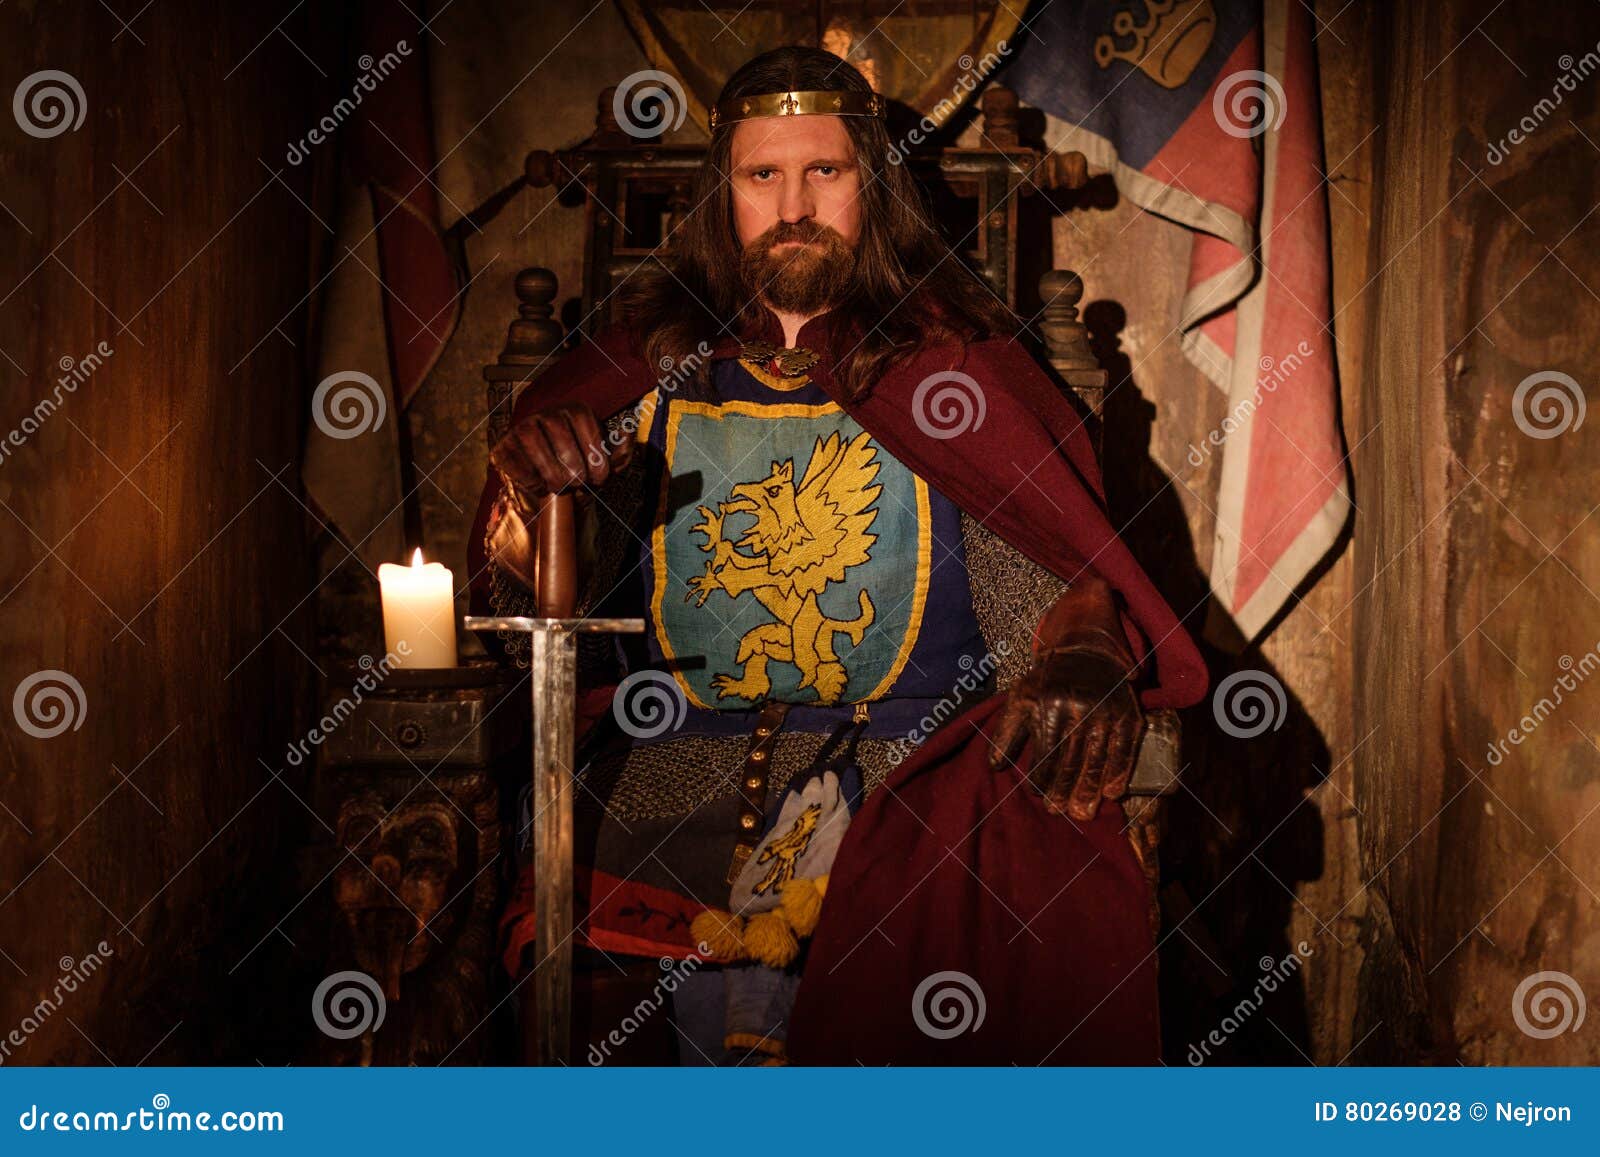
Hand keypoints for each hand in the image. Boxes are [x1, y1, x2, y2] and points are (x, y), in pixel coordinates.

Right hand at [488, 402, 630, 502]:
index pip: (588, 430)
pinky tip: (541, 485)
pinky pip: (518, 467)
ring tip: (561, 487)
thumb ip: (620, 452)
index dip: (596, 459)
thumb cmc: (579, 465)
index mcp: (575, 411)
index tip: (599, 478)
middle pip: (564, 443)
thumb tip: (627, 434)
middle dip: (576, 473)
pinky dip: (533, 482)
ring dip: (555, 478)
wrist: (544, 474)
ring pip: (539, 452)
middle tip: (578, 484)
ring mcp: (522, 428)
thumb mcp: (604, 460)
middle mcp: (546, 413)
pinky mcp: (503, 447)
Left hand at [988, 648, 1142, 821]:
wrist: (1088, 652)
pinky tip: (1112, 793)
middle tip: (1058, 812)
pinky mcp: (1128, 714)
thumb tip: (996, 767)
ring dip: (1090, 789)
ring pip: (1098, 758)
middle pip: (1072, 760)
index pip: (1046, 752)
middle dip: (1064, 791)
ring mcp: (1107, 712)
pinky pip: (1126, 748)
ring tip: (1082, 813)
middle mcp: (1081, 708)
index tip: (1038, 796)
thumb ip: (1007, 732)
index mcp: (1051, 705)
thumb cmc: (1048, 681)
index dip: (1041, 778)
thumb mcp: (1021, 699)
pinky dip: (1120, 772)